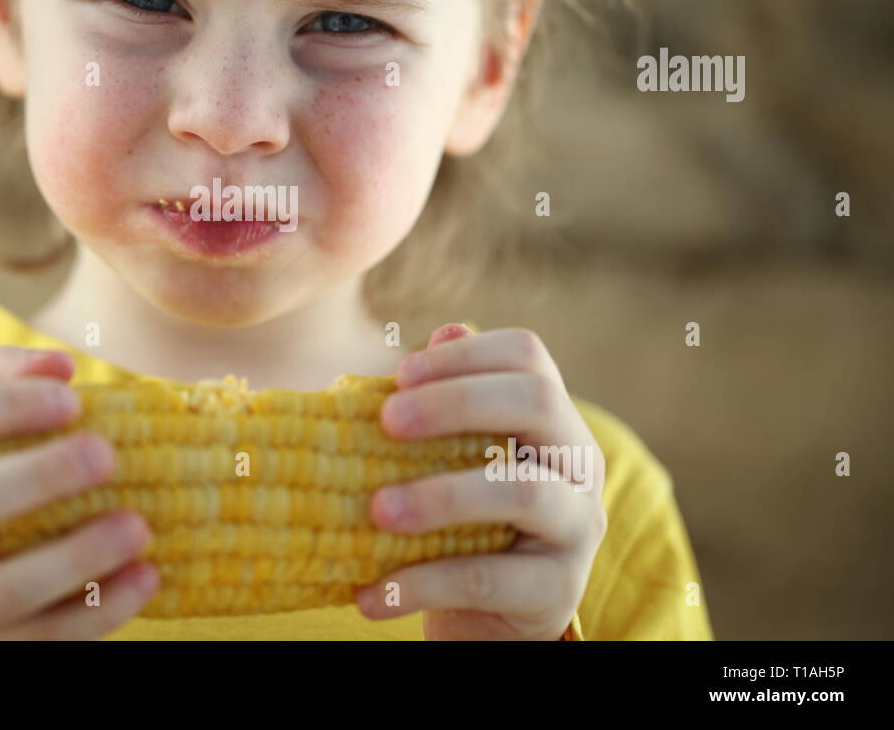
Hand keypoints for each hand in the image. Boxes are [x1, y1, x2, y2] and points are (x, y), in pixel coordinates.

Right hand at [0, 346, 158, 638]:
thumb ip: (6, 379)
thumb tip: (60, 365)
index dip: (4, 405)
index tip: (74, 399)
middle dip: (37, 477)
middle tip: (107, 455)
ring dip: (76, 558)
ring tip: (139, 527)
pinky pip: (37, 639)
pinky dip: (98, 613)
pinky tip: (147, 577)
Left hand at [355, 324, 606, 639]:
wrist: (485, 619)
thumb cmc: (458, 521)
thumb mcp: (451, 460)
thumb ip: (446, 402)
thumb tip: (444, 331)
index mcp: (550, 418)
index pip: (527, 357)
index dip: (465, 356)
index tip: (400, 373)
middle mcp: (578, 461)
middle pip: (538, 402)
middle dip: (457, 402)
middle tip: (386, 422)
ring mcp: (578, 526)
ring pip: (524, 491)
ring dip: (440, 495)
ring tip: (376, 510)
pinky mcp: (560, 590)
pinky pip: (490, 578)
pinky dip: (423, 583)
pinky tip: (372, 595)